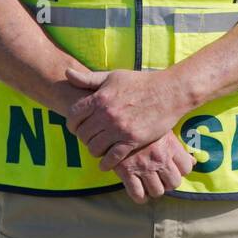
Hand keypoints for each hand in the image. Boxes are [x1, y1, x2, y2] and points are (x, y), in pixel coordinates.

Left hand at [64, 68, 187, 169]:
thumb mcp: (114, 76)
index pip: (73, 116)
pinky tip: (106, 163)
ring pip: (94, 148)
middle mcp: (107, 115)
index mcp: (100, 98)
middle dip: (84, 137)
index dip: (72, 123)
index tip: (78, 126)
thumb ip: (89, 78)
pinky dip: (106, 163)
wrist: (170, 92)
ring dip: (94, 150)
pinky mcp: (133, 140)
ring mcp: (119, 129)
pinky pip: (112, 158)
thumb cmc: (142, 82)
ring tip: (100, 147)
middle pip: (82, 134)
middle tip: (90, 138)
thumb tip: (67, 73)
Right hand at [112, 132, 196, 203]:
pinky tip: (140, 192)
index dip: (182, 171)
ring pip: (157, 191)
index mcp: (170, 146)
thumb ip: (178, 148)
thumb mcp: (163, 131)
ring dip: (155, 190)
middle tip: (162, 179)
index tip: (174, 169)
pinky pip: (137, 194)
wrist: (118, 123)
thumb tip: (193, 161)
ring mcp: (143, 167)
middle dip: (169, 183)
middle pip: (174, 183)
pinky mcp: (126, 172)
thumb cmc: (143, 125)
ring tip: (151, 184)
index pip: (187, 168)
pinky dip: (140, 197)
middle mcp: (159, 158)